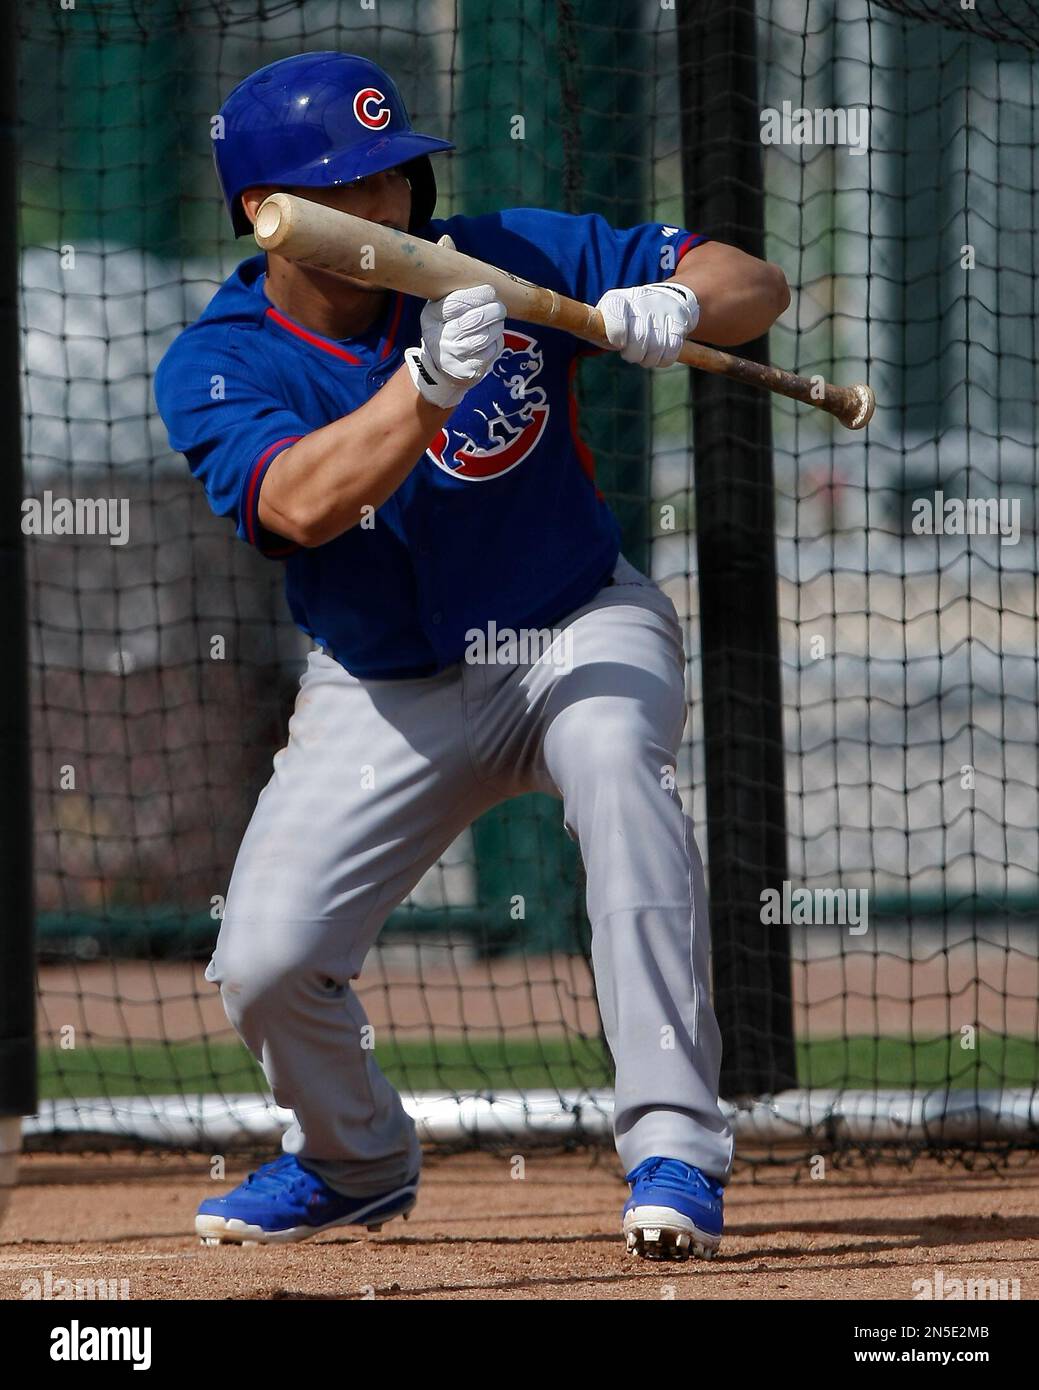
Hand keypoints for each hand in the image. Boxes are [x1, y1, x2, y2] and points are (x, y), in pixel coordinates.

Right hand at [406, 283, 506, 407]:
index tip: (490, 291)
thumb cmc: (447, 328)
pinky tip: (492, 339)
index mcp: (431, 317)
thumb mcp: (442, 308)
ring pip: (485, 336)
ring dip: (497, 326)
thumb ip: (454, 289)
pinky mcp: (467, 372)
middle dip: (493, 310)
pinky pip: (491, 352)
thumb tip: (460, 258)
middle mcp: (439, 338)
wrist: (441, 367)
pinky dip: (496, 342)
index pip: (456, 303)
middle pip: (474, 320)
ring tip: (497, 322)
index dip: (477, 295)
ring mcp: (452, 357)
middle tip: (500, 307)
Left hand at [594, 281, 699, 367]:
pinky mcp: (679, 321)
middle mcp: (642, 301)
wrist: (667, 298)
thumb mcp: (609, 317)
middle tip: (632, 352)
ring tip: (645, 354)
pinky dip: (663, 359)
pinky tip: (658, 354)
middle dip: (633, 354)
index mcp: (618, 300)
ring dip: (648, 359)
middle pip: (638, 340)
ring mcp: (663, 310)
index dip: (617, 337)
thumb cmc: (628, 316)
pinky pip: (671, 351)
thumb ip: (598, 330)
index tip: (619, 342)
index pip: (616, 320)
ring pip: (656, 349)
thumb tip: (591, 337)